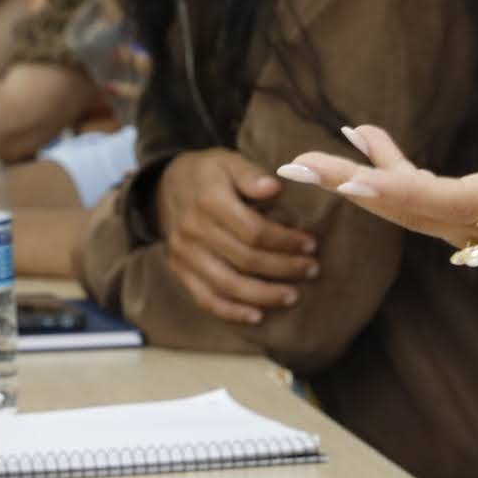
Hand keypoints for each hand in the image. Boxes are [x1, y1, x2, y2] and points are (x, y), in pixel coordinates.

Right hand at [154, 148, 319, 324]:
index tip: (311, 245)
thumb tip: (274, 188)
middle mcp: (194, 231)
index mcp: (210, 201)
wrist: (165, 186)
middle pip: (246, 260)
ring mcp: (185, 255)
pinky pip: (206, 298)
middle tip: (312, 270)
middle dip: (284, 268)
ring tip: (292, 296)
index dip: (285, 241)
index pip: (254, 230)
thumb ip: (250, 174)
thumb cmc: (208, 174)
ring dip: (264, 295)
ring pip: (228, 284)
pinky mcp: (180, 271)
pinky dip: (232, 311)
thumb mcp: (228, 161)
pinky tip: (257, 316)